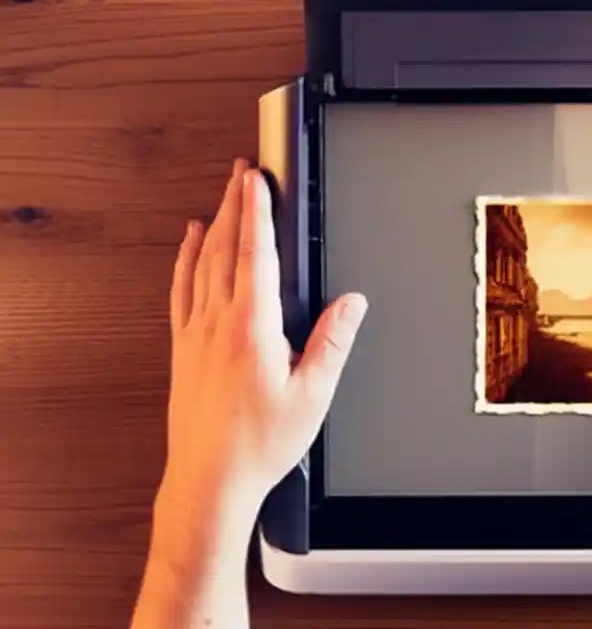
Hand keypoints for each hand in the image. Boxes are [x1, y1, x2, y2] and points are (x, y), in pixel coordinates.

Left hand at [158, 159, 366, 540]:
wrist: (209, 479)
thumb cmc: (260, 444)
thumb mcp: (313, 395)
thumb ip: (332, 342)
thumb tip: (352, 303)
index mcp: (252, 328)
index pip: (255, 254)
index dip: (256, 211)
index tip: (256, 180)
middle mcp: (217, 324)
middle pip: (224, 248)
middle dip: (234, 205)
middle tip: (241, 173)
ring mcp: (194, 335)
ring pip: (200, 265)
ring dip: (212, 225)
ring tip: (220, 197)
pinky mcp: (182, 350)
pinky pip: (180, 291)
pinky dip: (185, 261)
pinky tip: (188, 246)